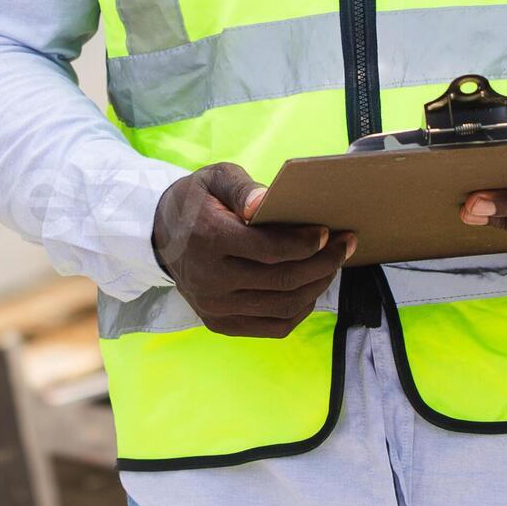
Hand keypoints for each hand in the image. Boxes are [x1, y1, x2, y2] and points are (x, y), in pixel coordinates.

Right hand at [151, 162, 350, 337]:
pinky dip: (301, 310)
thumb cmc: (198, 202)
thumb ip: (242, 188)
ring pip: (283, 306)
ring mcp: (214, 307)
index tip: (328, 232)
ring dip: (318, 286)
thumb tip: (263, 202)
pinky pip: (273, 326)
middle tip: (346, 244)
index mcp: (209, 240)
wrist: (161, 235)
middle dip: (324, 263)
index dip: (305, 244)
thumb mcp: (215, 178)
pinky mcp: (220, 323)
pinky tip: (312, 288)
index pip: (268, 250)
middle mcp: (210, 280)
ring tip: (334, 264)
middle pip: (282, 281)